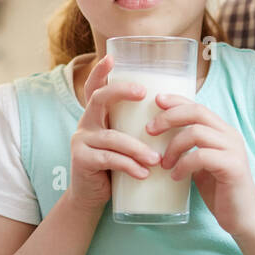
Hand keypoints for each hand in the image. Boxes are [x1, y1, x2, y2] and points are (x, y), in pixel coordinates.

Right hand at [65, 54, 161, 214]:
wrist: (92, 198)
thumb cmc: (115, 167)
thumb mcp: (123, 143)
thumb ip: (135, 128)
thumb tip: (173, 113)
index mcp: (96, 115)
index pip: (95, 88)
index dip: (101, 72)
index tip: (111, 57)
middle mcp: (85, 123)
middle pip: (99, 99)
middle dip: (121, 92)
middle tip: (143, 93)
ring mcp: (81, 141)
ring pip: (112, 137)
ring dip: (138, 148)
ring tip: (157, 159)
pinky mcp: (82, 161)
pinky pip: (109, 159)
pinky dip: (129, 165)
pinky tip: (143, 173)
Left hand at [151, 94, 254, 235]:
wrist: (242, 218)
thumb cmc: (219, 190)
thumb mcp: (200, 163)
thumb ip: (189, 147)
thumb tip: (160, 136)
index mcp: (223, 131)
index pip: (198, 106)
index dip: (176, 100)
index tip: (156, 101)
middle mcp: (230, 135)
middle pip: (196, 112)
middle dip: (169, 117)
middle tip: (150, 130)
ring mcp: (234, 150)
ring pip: (196, 132)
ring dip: (173, 146)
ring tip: (163, 163)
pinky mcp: (233, 167)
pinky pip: (201, 156)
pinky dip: (183, 164)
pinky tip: (175, 176)